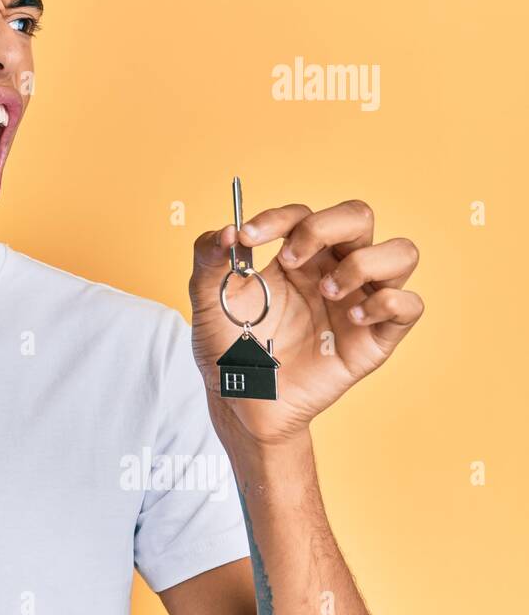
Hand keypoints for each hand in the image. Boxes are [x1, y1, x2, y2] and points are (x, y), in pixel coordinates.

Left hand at [189, 199, 422, 444]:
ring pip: (401, 253)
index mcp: (296, 256)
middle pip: (358, 217)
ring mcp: (357, 302)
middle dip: (325, 227)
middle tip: (291, 261)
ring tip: (327, 293)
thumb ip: (207, 257)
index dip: (278, 218)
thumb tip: (227, 229)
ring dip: (363, 263)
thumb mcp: (205, 300)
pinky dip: (387, 303)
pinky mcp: (374, 338)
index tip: (247, 238)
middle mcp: (332, 271)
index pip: (303, 214)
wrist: (241, 400)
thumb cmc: (228, 347)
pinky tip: (350, 319)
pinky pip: (410, 305)